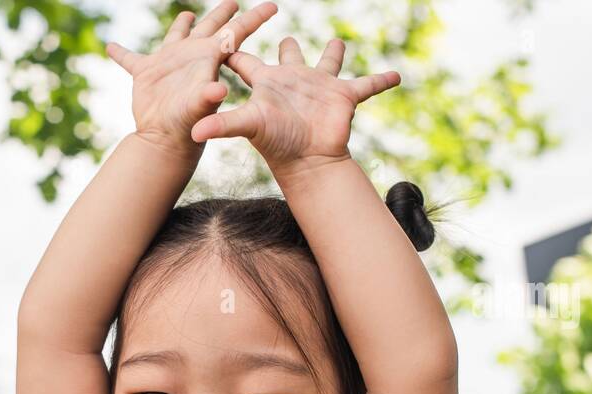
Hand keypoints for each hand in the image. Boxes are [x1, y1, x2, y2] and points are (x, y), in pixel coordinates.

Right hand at [106, 1, 277, 159]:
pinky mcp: (145, 74)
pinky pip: (130, 59)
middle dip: (222, 13)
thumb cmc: (185, 127)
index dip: (254, 17)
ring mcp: (168, 63)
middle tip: (233, 1)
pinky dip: (120, 53)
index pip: (237, 31)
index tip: (274, 7)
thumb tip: (219, 91)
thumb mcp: (199, 109)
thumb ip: (207, 98)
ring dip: (181, 25)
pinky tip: (110, 45)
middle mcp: (192, 55)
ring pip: (177, 36)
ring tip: (186, 16)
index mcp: (209, 57)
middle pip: (211, 27)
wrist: (163, 141)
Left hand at [190, 36, 399, 175]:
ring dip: (334, 53)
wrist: (310, 163)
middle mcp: (292, 81)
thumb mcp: (248, 126)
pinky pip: (368, 85)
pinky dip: (382, 81)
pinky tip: (398, 75)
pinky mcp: (344, 97)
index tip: (224, 33)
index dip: (232, 49)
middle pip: (288, 56)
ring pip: (327, 63)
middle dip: (288, 45)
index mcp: (266, 83)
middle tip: (282, 32)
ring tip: (337, 41)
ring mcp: (319, 87)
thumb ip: (222, 125)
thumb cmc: (277, 143)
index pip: (243, 61)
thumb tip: (194, 131)